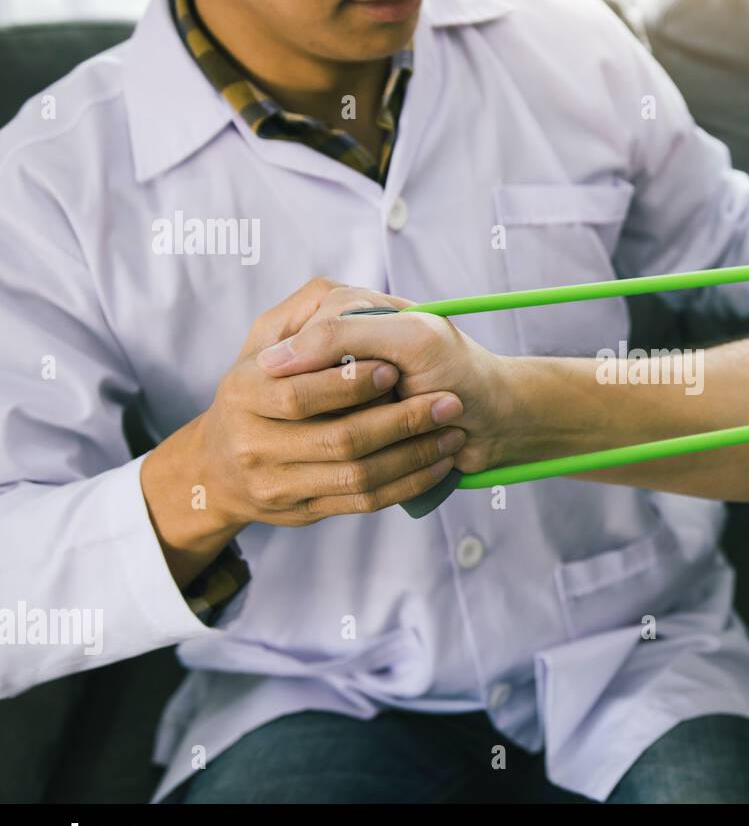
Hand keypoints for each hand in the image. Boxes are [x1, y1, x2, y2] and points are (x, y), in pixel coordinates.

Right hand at [194, 278, 466, 525]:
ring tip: (452, 431)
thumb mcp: (268, 337)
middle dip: (400, 421)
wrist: (220, 468)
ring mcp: (278, 483)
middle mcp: (253, 441)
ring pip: (358, 474)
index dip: (350, 383)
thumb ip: (311, 316)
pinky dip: (407, 483)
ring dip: (415, 454)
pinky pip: (362, 502)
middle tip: (447, 403)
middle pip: (339, 439)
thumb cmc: (267, 381)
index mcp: (244, 390)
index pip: (300, 392)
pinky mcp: (302, 512)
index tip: (394, 368)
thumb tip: (336, 313)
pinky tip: (439, 465)